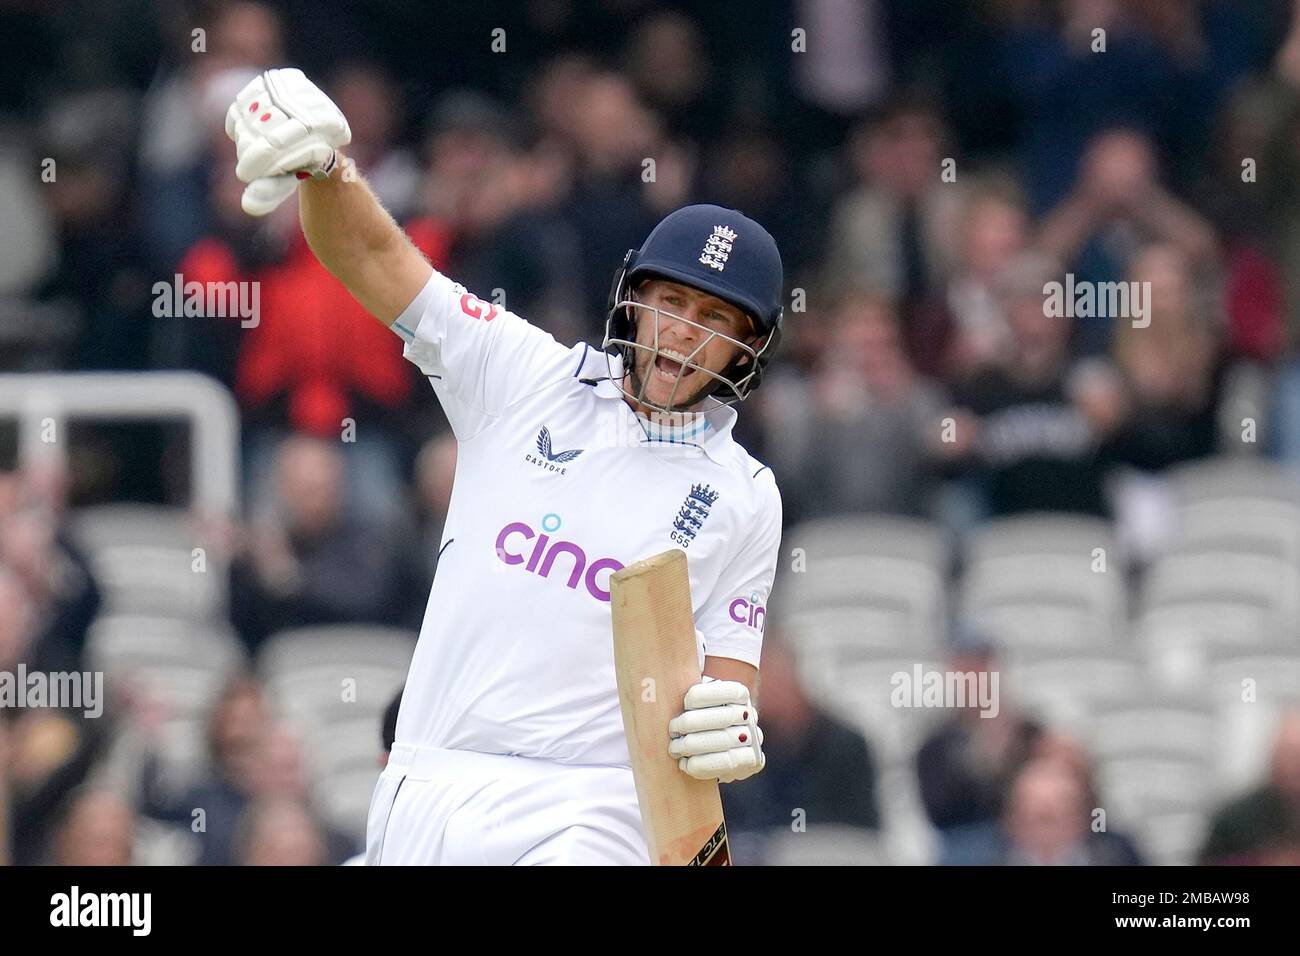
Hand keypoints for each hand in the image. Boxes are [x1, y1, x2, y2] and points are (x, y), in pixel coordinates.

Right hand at [225, 68, 351, 215]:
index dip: (255, 162)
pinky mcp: (286, 79)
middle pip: (263, 129)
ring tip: (249, 150)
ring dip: (244, 135)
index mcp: (326, 130)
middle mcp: (315, 105)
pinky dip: (240, 115)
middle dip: (249, 151)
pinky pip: (249, 96)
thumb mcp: (287, 181)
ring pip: (254, 112)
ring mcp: (301, 89)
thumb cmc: (300, 165)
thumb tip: (248, 206)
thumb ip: (269, 192)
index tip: (244, 173)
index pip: (276, 145)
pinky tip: (243, 130)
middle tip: (248, 166)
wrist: (313, 138)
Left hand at [668, 679, 764, 782]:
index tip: (683, 704)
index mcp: (739, 695)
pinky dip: (702, 765)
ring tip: (675, 748)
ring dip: (693, 746)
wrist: (717, 745)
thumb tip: (653, 684)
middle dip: (691, 724)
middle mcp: (750, 716)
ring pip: (724, 741)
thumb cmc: (696, 717)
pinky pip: (727, 764)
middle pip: (722, 717)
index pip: (725, 690)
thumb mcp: (692, 700)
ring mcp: (754, 739)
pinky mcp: (753, 761)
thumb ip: (681, 689)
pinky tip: (686, 764)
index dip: (701, 697)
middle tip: (672, 730)